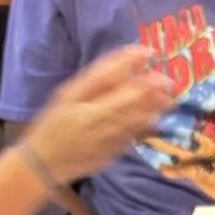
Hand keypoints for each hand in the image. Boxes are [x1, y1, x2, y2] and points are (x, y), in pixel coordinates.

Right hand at [23, 45, 172, 185]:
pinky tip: (154, 119)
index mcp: (80, 100)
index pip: (108, 75)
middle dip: (151, 89)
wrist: (45, 162)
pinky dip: (144, 127)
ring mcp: (104, 138)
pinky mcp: (110, 154)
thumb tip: (125, 64)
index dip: (129, 61)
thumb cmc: (55, 122)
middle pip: (127, 100)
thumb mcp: (68, 96)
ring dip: (153, 109)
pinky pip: (130, 138)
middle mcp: (94, 118)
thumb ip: (95, 81)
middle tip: (168, 81)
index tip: (148, 52)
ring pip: (133, 121)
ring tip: (168, 101)